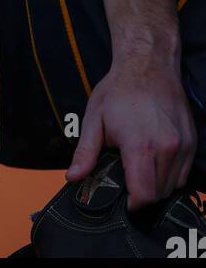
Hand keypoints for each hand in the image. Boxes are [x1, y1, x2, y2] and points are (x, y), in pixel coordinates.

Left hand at [67, 55, 196, 209]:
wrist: (149, 63)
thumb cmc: (119, 89)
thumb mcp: (94, 117)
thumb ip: (86, 151)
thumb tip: (74, 177)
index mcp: (141, 145)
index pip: (144, 194)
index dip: (132, 203)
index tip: (122, 199)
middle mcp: (167, 148)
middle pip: (159, 194)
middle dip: (142, 194)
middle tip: (127, 179)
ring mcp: (183, 146)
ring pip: (173, 186)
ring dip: (157, 185)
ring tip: (139, 168)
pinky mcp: (192, 142)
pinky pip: (183, 173)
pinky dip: (170, 175)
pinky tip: (154, 161)